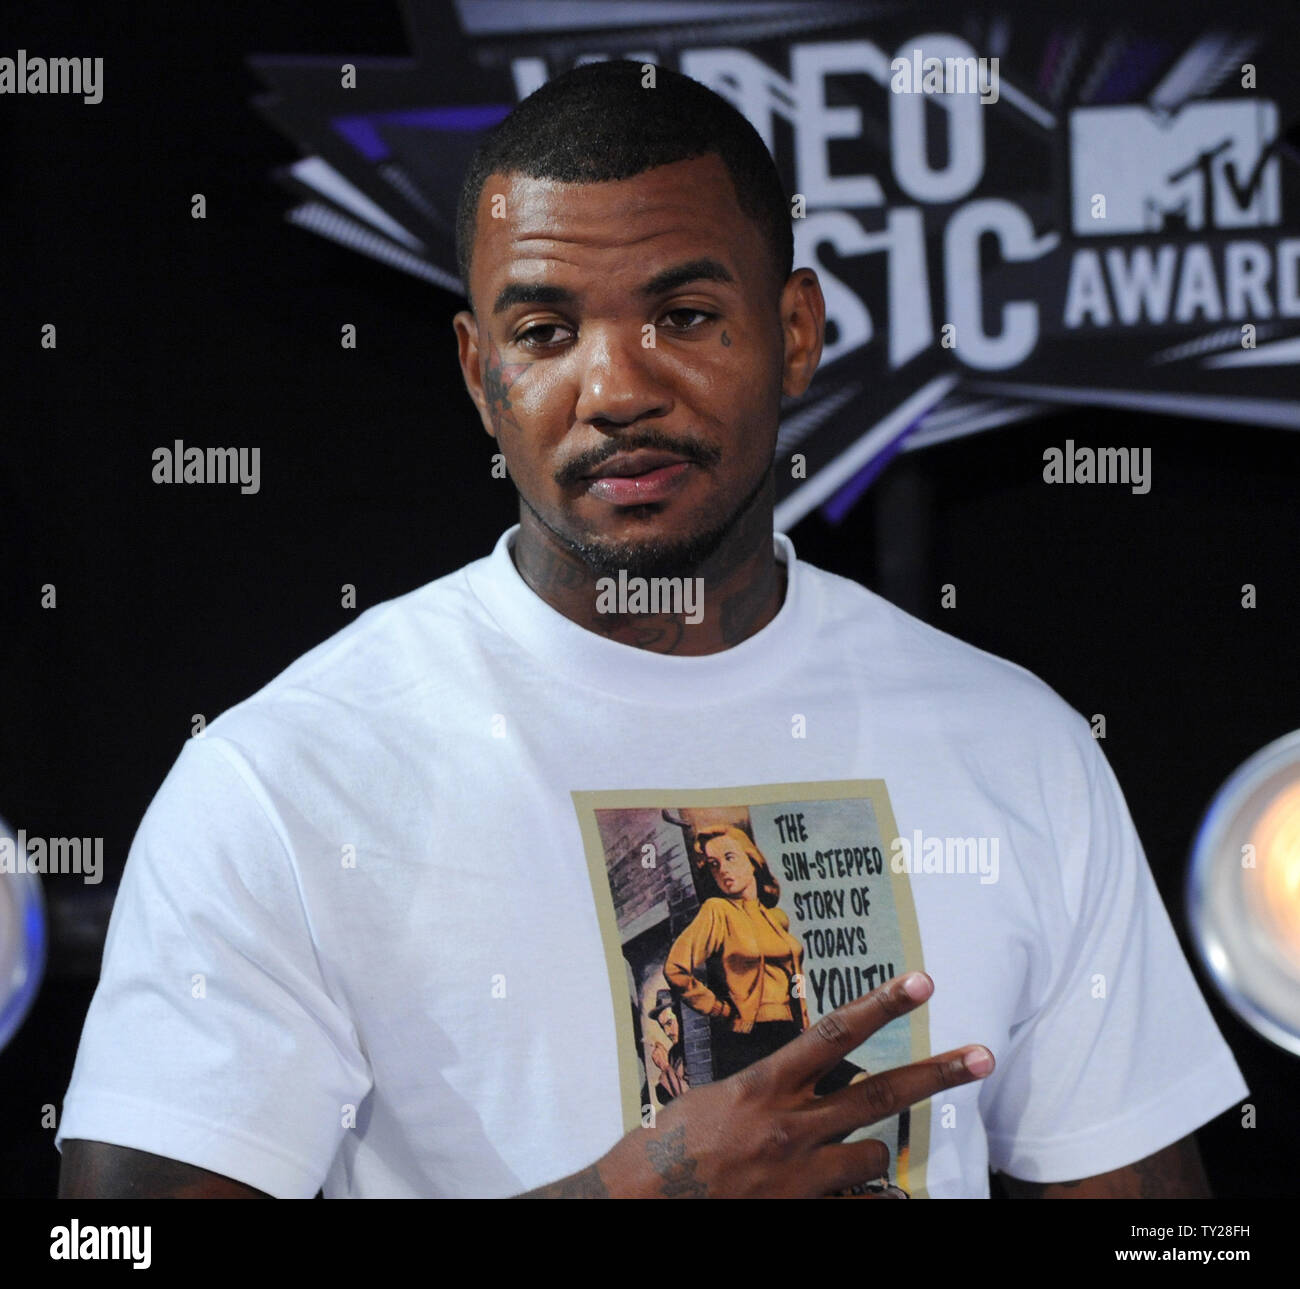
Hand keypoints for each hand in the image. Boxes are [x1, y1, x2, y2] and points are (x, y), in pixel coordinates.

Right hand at [595, 971, 991, 1197]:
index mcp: (766, 1085)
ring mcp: (801, 1175)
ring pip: (874, 1152)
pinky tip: (868, 1197)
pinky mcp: (800, 1211)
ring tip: (848, 1149)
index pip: (835, 1034)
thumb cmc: (669, 1144)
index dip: (882, 1006)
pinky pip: (858, 1203)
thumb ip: (764, 1086)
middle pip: (881, 1093)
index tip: (922, 982)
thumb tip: (800, 1074)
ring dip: (872, 1147)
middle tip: (983, 1057)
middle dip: (938, 1074)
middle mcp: (792, 1126)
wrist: (641, 1203)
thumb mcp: (715, 1096)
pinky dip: (865, 1197)